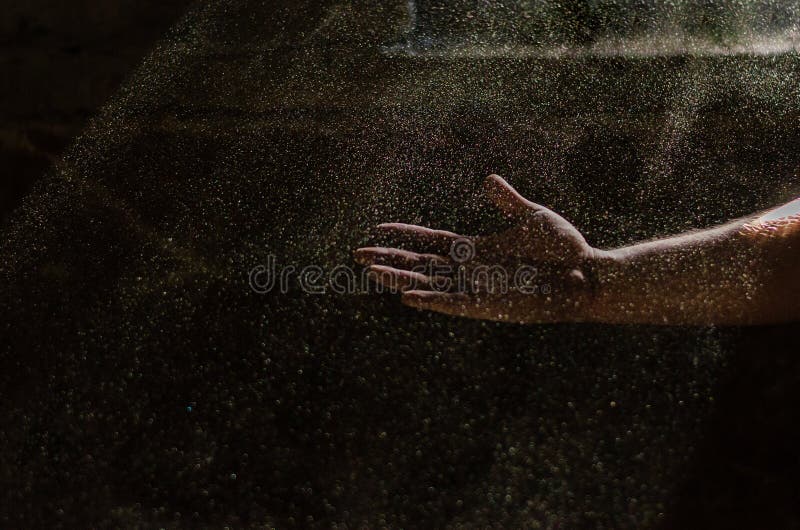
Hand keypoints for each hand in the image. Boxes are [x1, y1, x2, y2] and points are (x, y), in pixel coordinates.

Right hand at [354, 175, 604, 322]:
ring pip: (428, 284)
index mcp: (476, 248)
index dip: (404, 236)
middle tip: (357, 255)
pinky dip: (429, 300)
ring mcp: (477, 289)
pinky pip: (451, 304)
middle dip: (389, 259)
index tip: (378, 230)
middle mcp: (470, 270)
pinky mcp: (488, 307)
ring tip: (370, 272)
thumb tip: (487, 180)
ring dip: (398, 279)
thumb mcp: (531, 216)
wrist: (585, 274)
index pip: (431, 242)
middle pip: (420, 264)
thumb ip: (506, 202)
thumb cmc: (563, 247)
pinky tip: (406, 296)